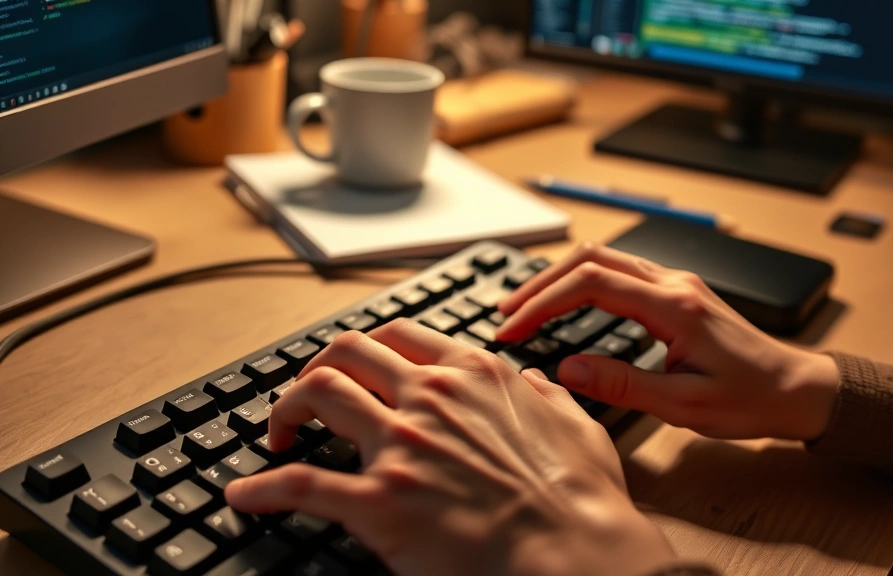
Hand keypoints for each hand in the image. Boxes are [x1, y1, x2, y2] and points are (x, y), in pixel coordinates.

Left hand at [225, 319, 675, 575]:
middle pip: (346, 352)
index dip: (367, 348)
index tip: (355, 366)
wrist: (574, 554)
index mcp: (473, 375)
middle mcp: (430, 397)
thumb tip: (536, 381)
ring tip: (275, 432)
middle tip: (306, 393)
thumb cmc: (579, 499)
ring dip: (284, 409)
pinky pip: (302, 483)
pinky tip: (244, 497)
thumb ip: (548, 395)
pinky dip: (264, 489)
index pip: (400, 335)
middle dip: (316, 368)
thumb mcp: (574, 427)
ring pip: (318, 394)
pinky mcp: (381, 501)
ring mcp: (402, 445)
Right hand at [497, 242, 839, 440]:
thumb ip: (621, 385)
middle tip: (505, 314)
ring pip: (603, 259)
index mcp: (673, 306)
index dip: (542, 303)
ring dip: (559, 278)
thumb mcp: (683, 405)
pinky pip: (619, 271)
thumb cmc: (750, 398)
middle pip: (589, 259)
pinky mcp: (676, 292)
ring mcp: (675, 283)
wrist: (796, 388)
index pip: (590, 284)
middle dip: (540, 283)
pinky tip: (567, 303)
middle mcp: (673, 284)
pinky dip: (582, 281)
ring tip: (525, 306)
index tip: (513, 328)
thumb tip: (567, 369)